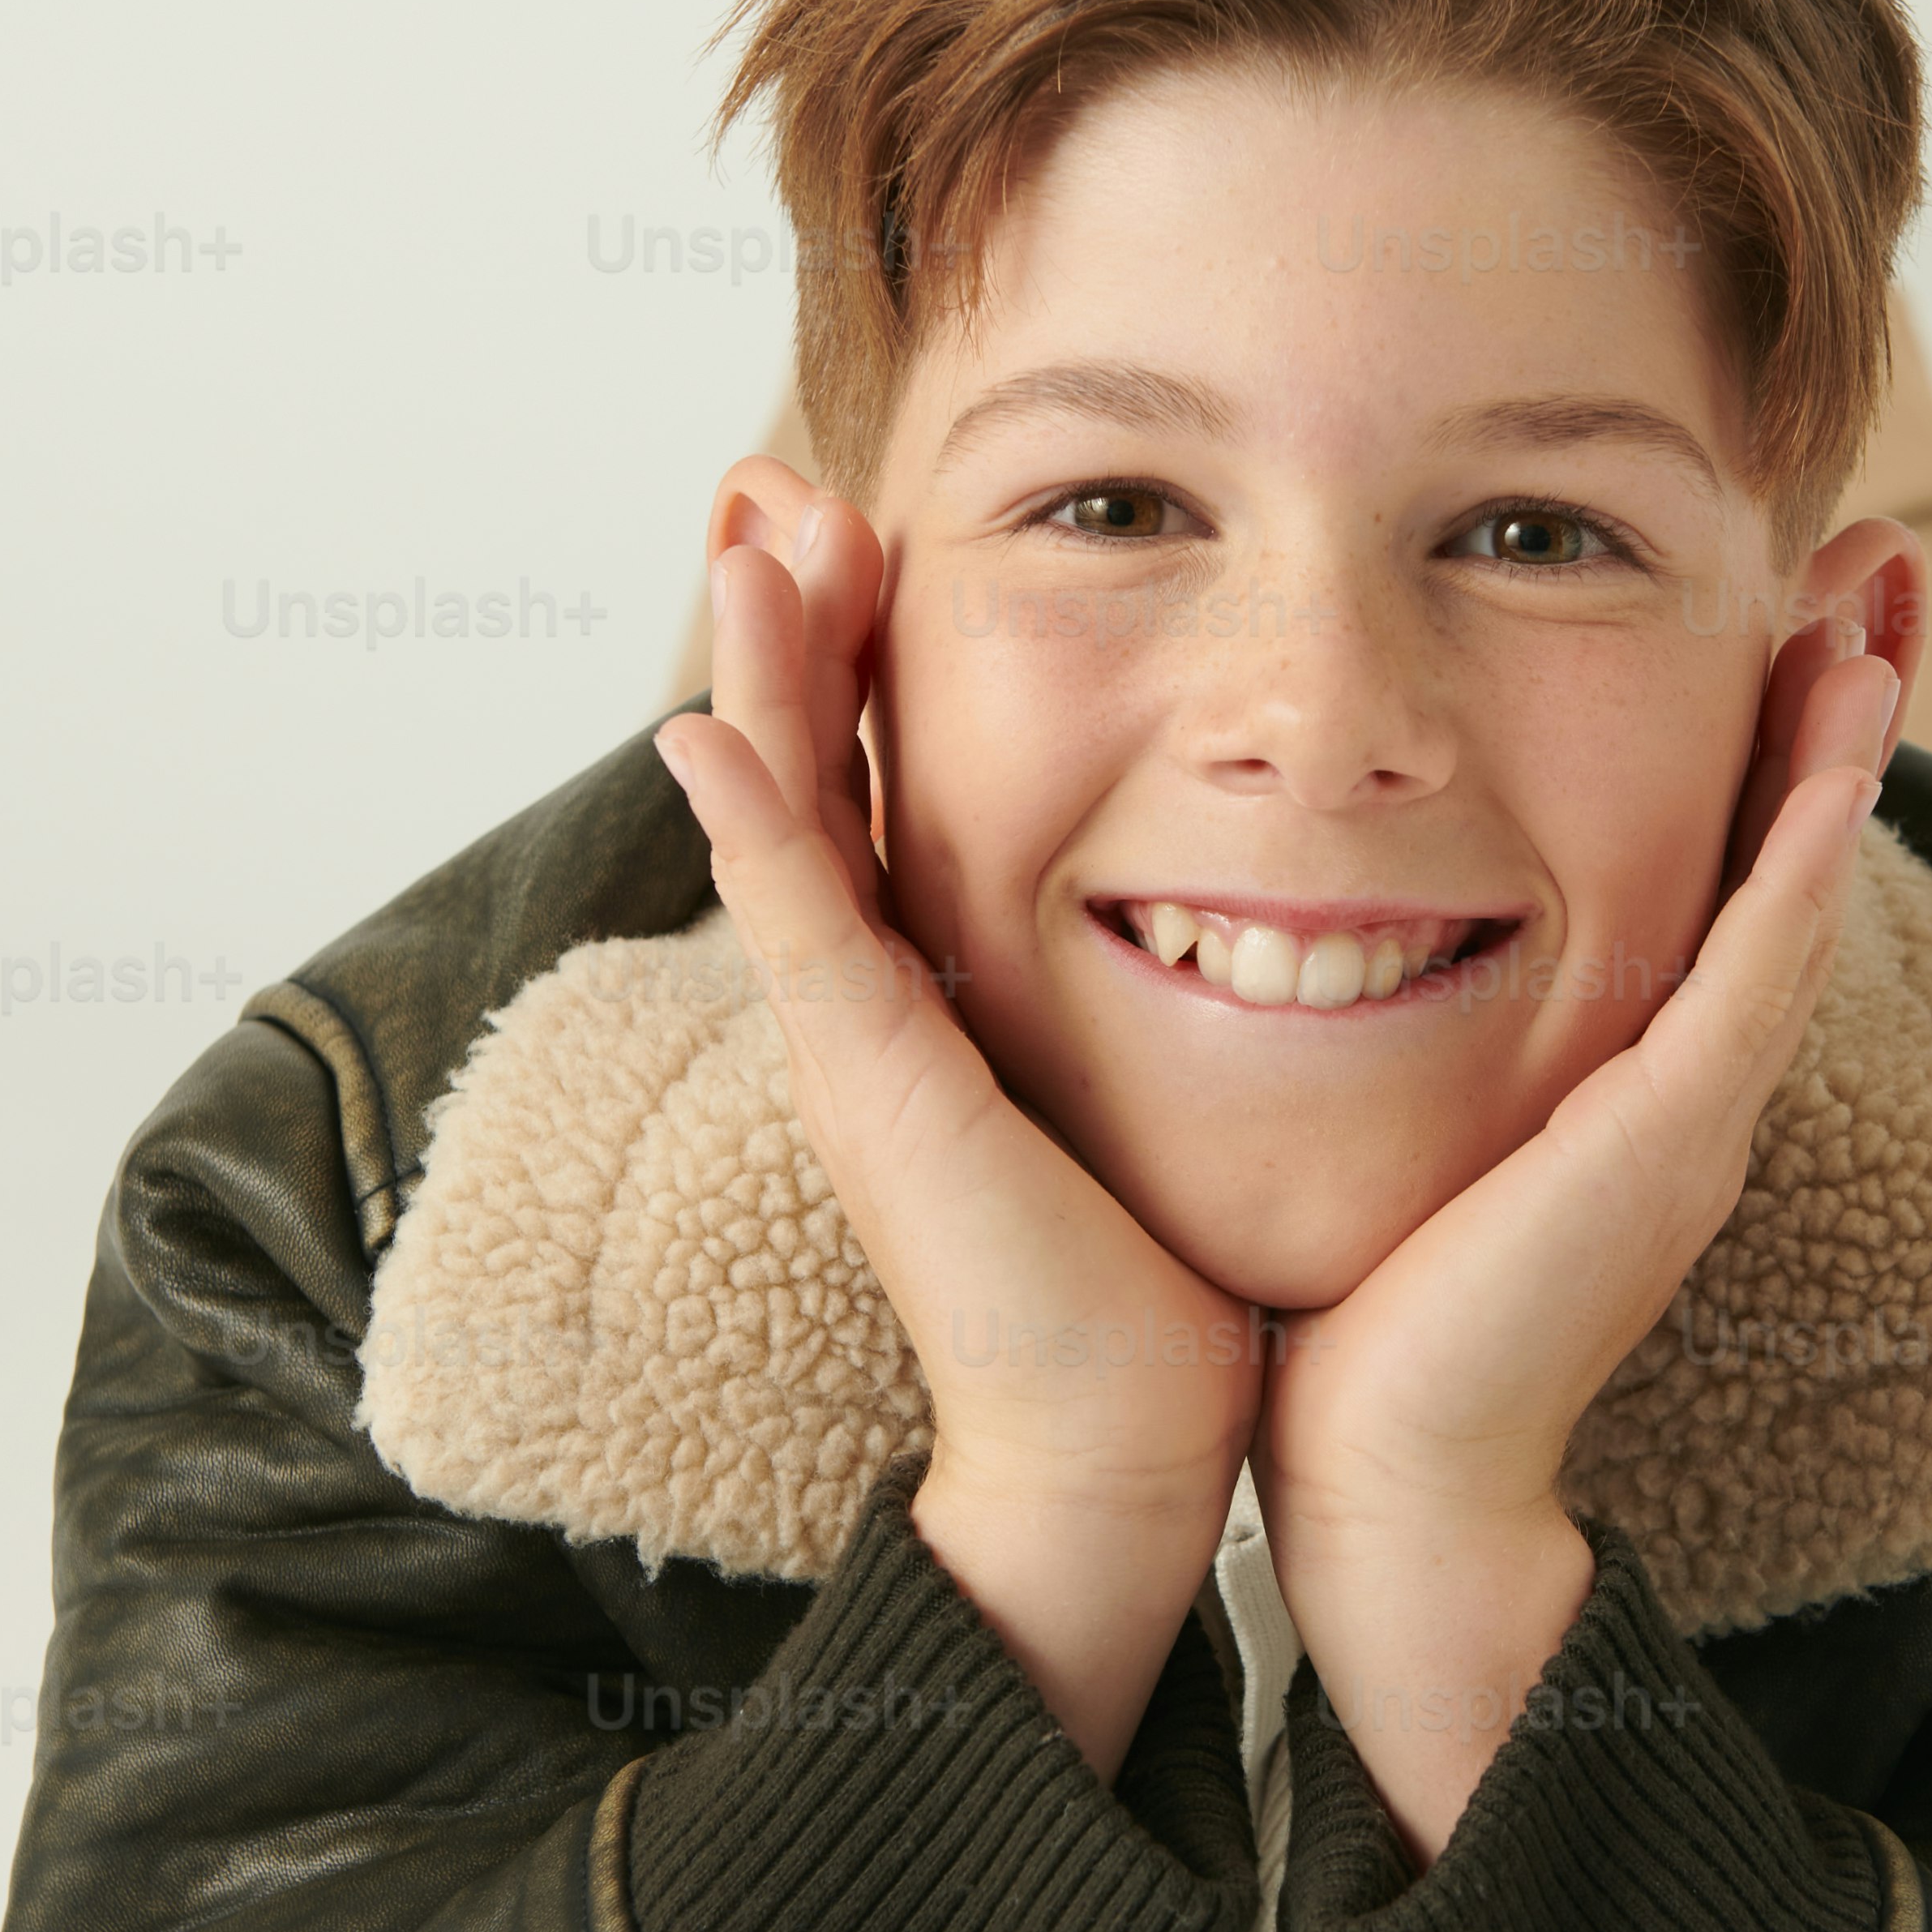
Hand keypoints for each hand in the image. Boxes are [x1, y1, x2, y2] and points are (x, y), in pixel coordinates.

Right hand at [656, 483, 1259, 1774]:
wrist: (1123, 1449)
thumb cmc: (1152, 1282)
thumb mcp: (1136, 1088)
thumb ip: (1147, 989)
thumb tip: (1229, 900)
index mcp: (933, 997)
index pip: (876, 785)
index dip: (853, 659)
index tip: (855, 528)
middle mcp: (874, 1005)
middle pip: (806, 770)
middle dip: (788, 622)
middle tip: (769, 482)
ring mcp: (858, 1045)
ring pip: (782, 818)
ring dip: (757, 669)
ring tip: (747, 531)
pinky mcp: (878, 1092)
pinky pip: (800, 930)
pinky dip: (750, 827)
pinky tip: (703, 732)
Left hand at [1254, 634, 1903, 1862]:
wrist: (1388, 1488)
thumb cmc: (1366, 1327)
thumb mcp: (1410, 1136)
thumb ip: (1415, 1044)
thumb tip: (1334, 942)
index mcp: (1629, 1087)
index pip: (1718, 887)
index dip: (1760, 756)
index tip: (1774, 621)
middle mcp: (1684, 1093)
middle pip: (1785, 867)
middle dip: (1830, 717)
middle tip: (1862, 572)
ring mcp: (1692, 1117)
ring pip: (1793, 897)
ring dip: (1840, 753)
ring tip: (1865, 612)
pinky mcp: (1667, 1144)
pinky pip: (1756, 971)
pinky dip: (1801, 858)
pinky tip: (1833, 758)